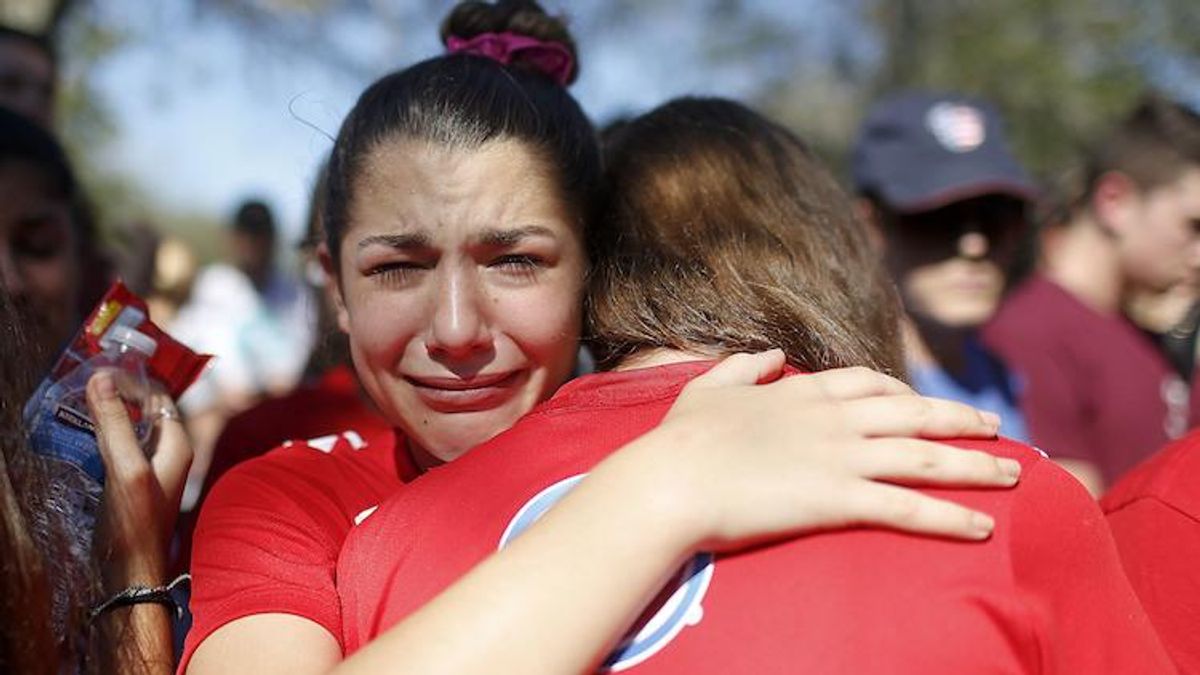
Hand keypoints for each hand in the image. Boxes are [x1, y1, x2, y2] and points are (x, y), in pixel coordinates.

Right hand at [87, 370, 192, 588]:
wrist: (131, 572)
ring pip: (131, 426)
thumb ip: (115, 424)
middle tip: (82, 383)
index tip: (97, 372)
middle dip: (117, 393)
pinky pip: (121, 446)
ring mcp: (152, 467)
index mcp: (178, 443)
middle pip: (144, 408)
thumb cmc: (134, 523)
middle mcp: (170, 452)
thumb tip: (101, 377)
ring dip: (107, 413)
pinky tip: (80, 435)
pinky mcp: (134, 481)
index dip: (131, 379)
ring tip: (76, 403)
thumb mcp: (125, 469)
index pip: (158, 395)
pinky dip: (102, 434)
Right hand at [622, 350, 1017, 551]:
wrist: (673, 480)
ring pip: (925, 456)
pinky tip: (983, 526)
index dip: (906, 392)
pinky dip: (951, 516)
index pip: (871, 382)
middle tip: (996, 429)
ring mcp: (841, 457)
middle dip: (961, 420)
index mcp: (804, 392)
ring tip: (1013, 475)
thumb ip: (742, 367)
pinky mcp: (839, 498)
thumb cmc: (683, 440)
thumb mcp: (708, 387)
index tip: (926, 402)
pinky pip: (908, 507)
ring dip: (975, 465)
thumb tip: (767, 354)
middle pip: (915, 414)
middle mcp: (834, 419)